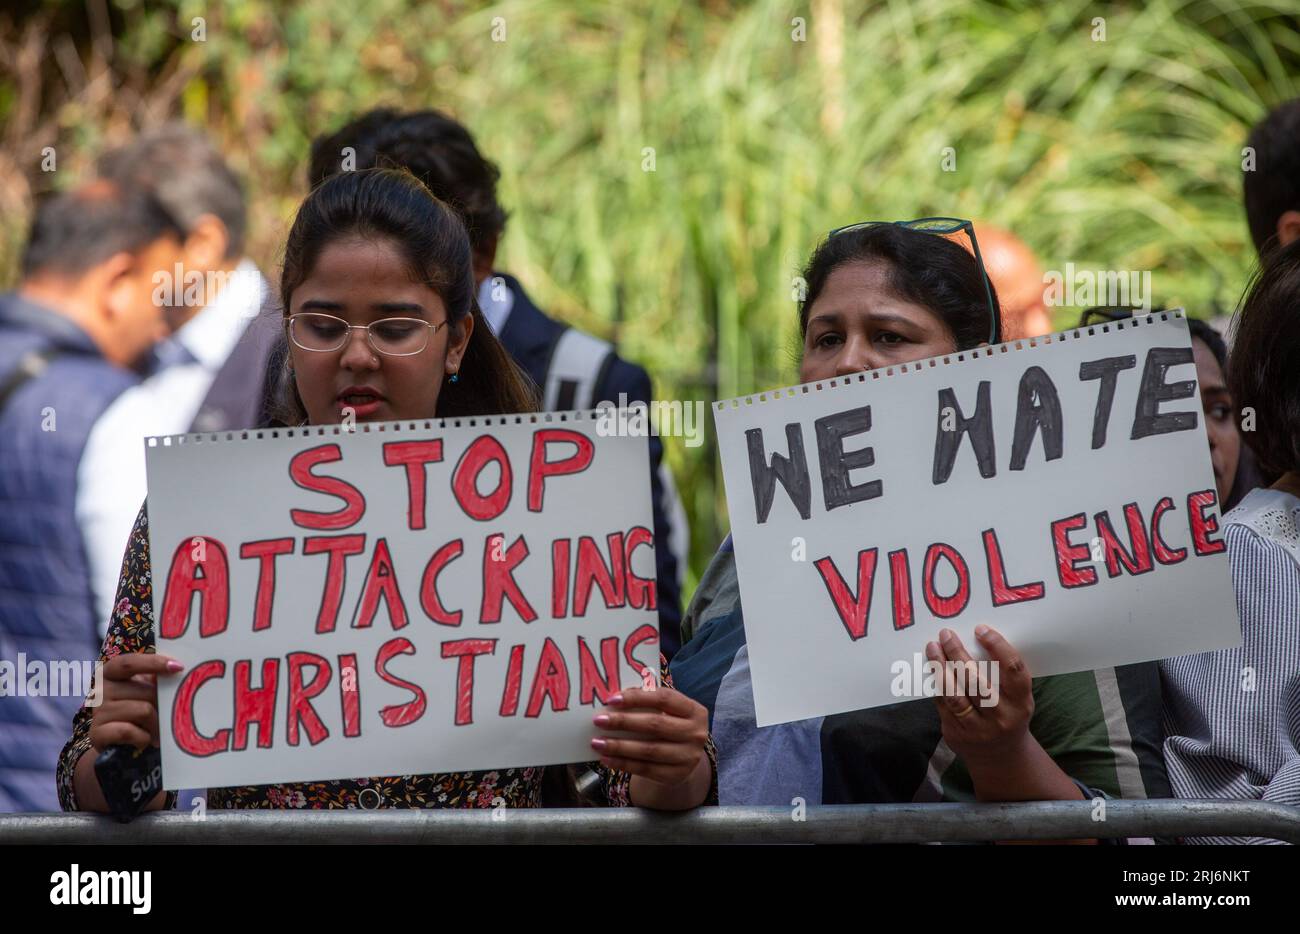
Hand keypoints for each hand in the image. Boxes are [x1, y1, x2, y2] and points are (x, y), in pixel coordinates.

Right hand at [88, 653, 184, 752]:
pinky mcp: (97, 734)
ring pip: (143, 711)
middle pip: (146, 691)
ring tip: (158, 731)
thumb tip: (176, 667)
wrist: (116, 743)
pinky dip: (143, 738)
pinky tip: (144, 739)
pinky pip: (129, 731)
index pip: (129, 663)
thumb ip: (156, 677)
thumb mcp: (145, 689)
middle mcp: (100, 690)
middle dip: (164, 704)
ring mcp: (98, 712)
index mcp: (111, 672)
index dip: (153, 663)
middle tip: (171, 715)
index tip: (179, 667)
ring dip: (156, 724)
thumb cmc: (136, 709)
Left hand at [591, 685, 709, 791]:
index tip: (612, 699)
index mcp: (694, 711)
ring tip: (597, 742)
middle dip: (624, 722)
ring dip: (619, 746)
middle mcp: (696, 734)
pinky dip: (623, 764)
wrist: (684, 757)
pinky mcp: (676, 775)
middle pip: (655, 725)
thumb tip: (615, 699)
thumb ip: (648, 702)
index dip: (638, 698)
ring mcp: (688, 757)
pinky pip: (645, 769)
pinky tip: (606, 758)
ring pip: (649, 750)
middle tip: (599, 720)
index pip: (664, 699)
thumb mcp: (668, 711)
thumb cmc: (670, 725)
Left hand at [927, 625, 1032, 766]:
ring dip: (940, 667)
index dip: (997, 646)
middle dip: (957, 653)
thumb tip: (974, 637)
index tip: (980, 629)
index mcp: (1021, 703)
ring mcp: (977, 729)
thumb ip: (1002, 675)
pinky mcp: (956, 735)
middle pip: (976, 680)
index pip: (1012, 670)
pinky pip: (942, 704)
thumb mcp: (1017, 698)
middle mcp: (1001, 717)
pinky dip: (937, 684)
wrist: (1000, 757)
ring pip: (954, 694)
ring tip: (932, 647)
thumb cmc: (1008, 714)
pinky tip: (933, 669)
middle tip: (946, 634)